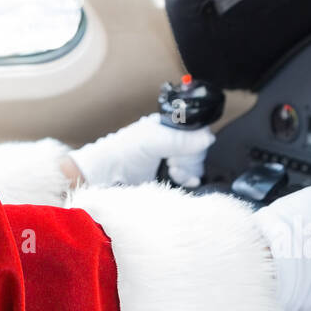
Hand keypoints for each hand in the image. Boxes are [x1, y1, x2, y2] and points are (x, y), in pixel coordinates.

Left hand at [66, 113, 215, 187]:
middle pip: (198, 151)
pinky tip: (180, 181)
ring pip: (195, 167)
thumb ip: (179, 139)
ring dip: (188, 171)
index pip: (195, 132)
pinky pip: (189, 182)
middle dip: (190, 159)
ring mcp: (170, 163)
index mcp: (166, 128)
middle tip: (173, 163)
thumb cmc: (120, 154)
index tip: (182, 152)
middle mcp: (171, 144)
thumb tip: (208, 138)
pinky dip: (188, 181)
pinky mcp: (169, 181)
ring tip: (173, 172)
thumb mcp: (151, 141)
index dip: (195, 142)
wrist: (102, 180)